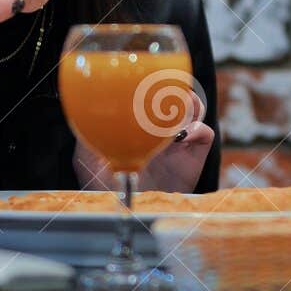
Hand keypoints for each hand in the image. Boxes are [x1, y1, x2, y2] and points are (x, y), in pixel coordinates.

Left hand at [74, 89, 214, 192]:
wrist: (127, 214)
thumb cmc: (104, 190)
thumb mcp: (86, 158)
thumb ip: (88, 133)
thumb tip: (85, 109)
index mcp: (138, 124)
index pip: (154, 92)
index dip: (155, 80)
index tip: (147, 76)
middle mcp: (160, 129)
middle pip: (178, 93)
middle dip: (174, 85)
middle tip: (163, 88)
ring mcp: (178, 142)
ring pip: (195, 108)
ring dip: (187, 104)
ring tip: (172, 114)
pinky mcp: (193, 157)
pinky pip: (206, 132)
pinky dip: (197, 128)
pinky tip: (180, 136)